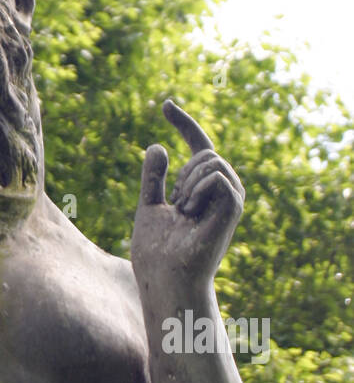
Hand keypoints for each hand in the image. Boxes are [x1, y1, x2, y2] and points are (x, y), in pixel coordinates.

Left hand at [131, 99, 244, 291]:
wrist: (164, 278)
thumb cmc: (157, 251)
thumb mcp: (149, 205)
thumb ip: (154, 178)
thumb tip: (158, 145)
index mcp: (202, 190)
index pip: (199, 146)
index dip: (183, 123)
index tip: (165, 104)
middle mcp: (222, 191)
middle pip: (205, 150)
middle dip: (180, 172)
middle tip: (174, 205)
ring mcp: (230, 199)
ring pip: (211, 158)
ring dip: (187, 180)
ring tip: (182, 210)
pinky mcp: (233, 208)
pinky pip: (217, 174)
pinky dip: (196, 186)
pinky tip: (188, 209)